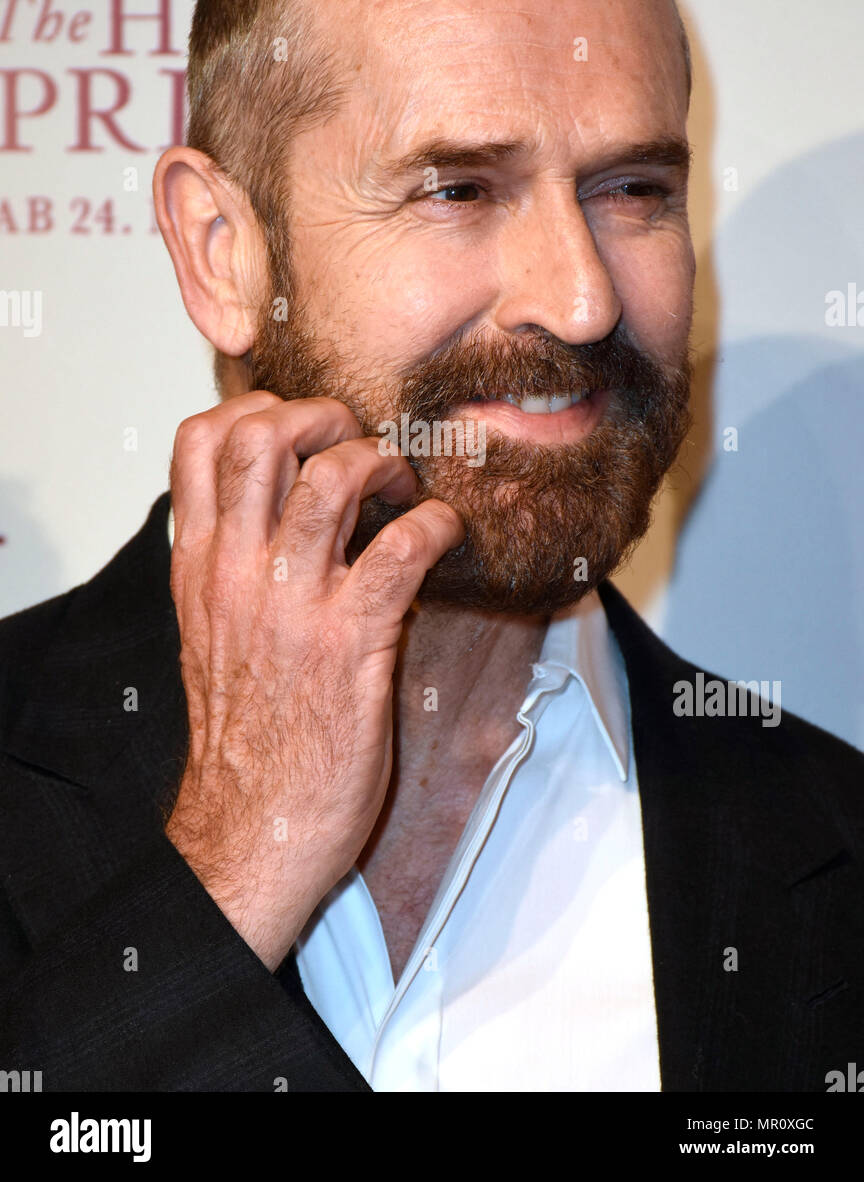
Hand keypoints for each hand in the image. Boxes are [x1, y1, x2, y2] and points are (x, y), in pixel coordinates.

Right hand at [164, 391, 463, 969]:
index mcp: (200, 565)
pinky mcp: (351, 640)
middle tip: (357, 444)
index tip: (300, 427)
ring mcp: (294, 602)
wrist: (251, 830)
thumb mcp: (211, 633)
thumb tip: (276, 512)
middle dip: (323, 416)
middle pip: (263, 436)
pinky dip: (435, 524)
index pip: (199, 442)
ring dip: (383, 463)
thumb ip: (232, 566)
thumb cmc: (244, 738)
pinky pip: (401, 547)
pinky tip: (443, 534)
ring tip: (403, 489)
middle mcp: (238, 571)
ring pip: (332, 478)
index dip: (256, 408)